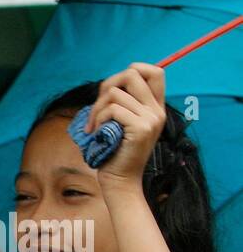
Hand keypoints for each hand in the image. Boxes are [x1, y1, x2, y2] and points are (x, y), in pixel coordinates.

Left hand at [86, 62, 165, 189]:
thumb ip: (122, 104)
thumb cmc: (114, 154)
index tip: (113, 90)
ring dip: (96, 109)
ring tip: (94, 127)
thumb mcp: (120, 125)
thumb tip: (108, 86)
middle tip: (97, 108)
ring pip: (115, 93)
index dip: (133, 70)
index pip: (155, 71)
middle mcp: (157, 110)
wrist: (120, 181)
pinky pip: (112, 110)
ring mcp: (151, 119)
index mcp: (155, 107)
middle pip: (132, 73)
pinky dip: (98, 120)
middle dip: (107, 85)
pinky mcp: (141, 128)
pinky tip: (97, 134)